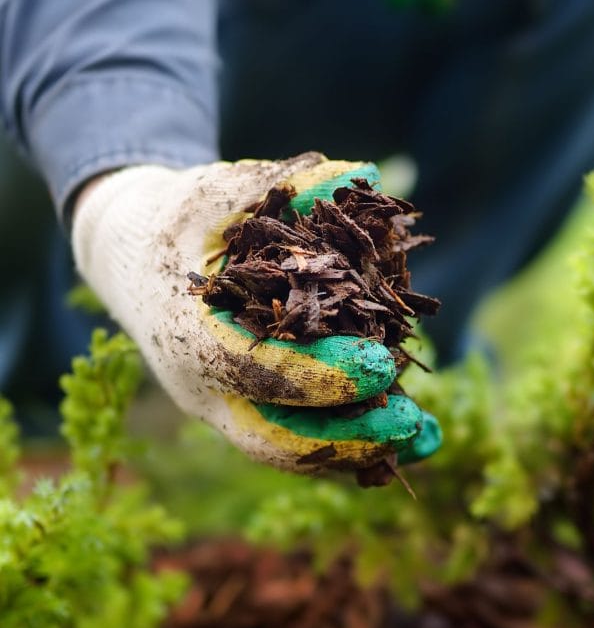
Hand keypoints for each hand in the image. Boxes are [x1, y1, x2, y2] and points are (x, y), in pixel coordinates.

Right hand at [72, 153, 440, 472]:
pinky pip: (301, 440)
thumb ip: (280, 184)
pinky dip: (354, 444)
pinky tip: (411, 439)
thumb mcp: (217, 191)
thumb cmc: (178, 221)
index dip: (319, 374)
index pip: (253, 369)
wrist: (133, 261)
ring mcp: (224, 408)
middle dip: (345, 437)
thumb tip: (360, 177)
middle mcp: (202, 387)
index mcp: (187, 333)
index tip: (382, 365)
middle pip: (274, 437)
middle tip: (412, 423)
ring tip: (427, 438)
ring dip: (360, 450)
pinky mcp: (247, 412)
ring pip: (291, 450)